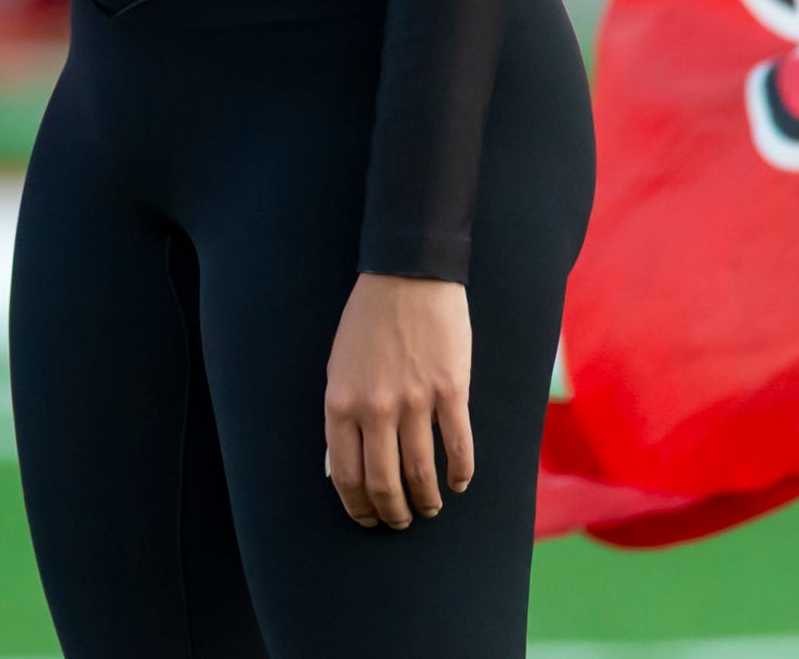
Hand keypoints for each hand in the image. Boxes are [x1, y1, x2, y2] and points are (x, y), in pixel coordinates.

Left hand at [323, 272, 473, 529]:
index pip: (347, 474)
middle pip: (384, 483)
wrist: (406, 278)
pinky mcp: (450, 391)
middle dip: (393, 513)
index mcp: (341, 403)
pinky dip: (460, 473)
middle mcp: (375, 408)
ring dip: (427, 500)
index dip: (359, 506)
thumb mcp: (338, 368)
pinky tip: (459, 483)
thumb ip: (343, 414)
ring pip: (421, 472)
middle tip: (401, 521)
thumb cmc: (366, 323)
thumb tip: (347, 463)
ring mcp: (414, 401)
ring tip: (430, 508)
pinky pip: (458, 447)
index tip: (369, 519)